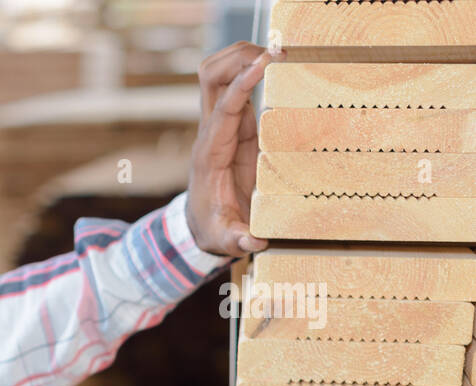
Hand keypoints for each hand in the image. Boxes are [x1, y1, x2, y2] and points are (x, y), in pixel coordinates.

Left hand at [185, 42, 283, 257]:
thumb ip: (237, 240)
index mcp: (211, 152)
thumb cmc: (214, 228)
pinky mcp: (234, 122)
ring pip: (219, 73)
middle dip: (238, 58)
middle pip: (211, 76)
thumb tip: (254, 242)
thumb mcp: (225, 239)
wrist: (199, 224)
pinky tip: (276, 64)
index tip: (266, 62)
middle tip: (274, 52)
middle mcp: (212, 131)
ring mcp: (222, 123)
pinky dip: (251, 67)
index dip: (242, 83)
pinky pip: (236, 83)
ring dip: (242, 56)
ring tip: (276, 52)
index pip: (224, 107)